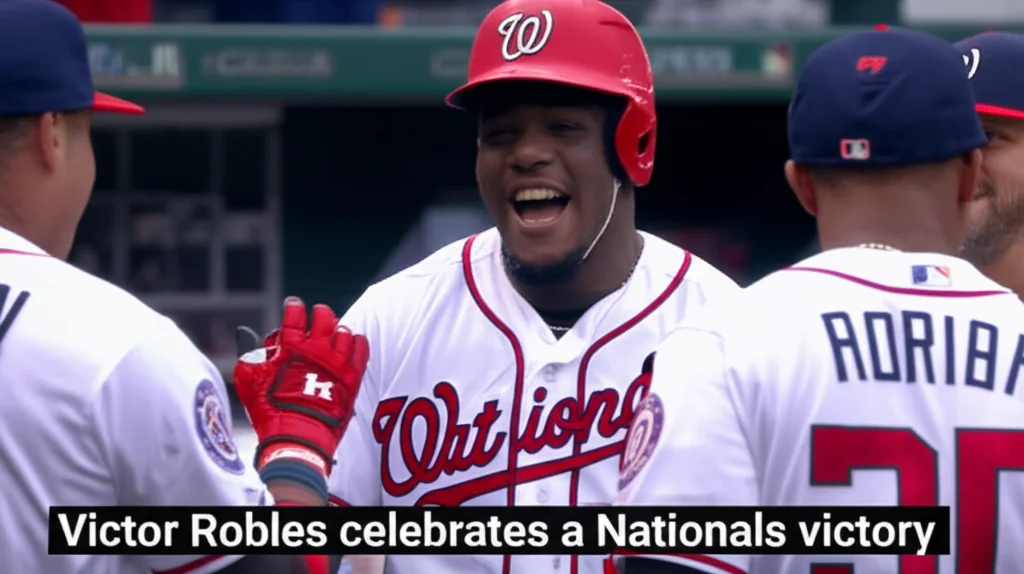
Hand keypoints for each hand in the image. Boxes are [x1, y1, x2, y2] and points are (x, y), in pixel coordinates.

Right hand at [234, 297, 368, 477]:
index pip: (295, 314)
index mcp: (290, 345)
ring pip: (344, 332)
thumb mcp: (248, 379)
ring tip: (333, 334)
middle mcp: (316, 349)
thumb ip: (249, 352)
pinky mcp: (352, 377)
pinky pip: (361, 350)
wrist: (297, 437)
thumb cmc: (268, 410)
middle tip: (317, 315)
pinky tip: (353, 342)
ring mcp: (337, 362)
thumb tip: (246, 334)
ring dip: (337, 330)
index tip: (293, 306)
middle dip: (320, 313)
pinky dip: (358, 342)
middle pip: (324, 317)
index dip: (294, 306)